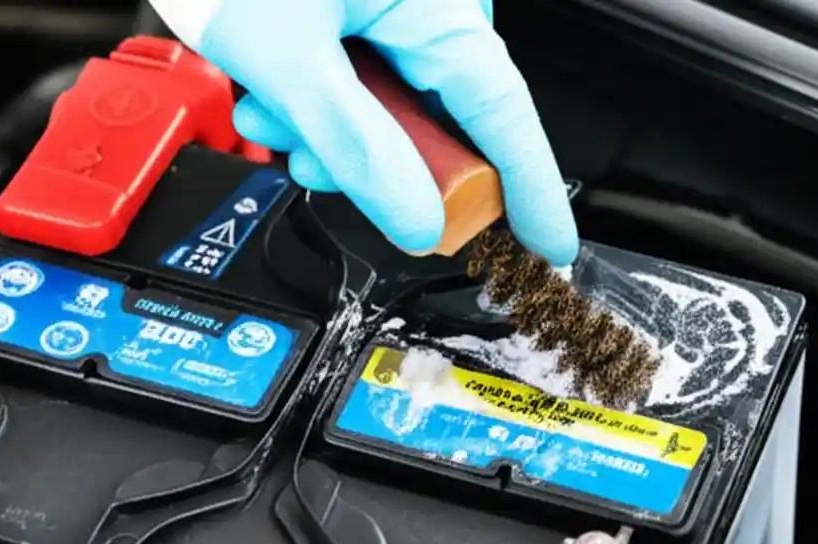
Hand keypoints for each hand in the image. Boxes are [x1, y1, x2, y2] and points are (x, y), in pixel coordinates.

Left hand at [152, 0, 577, 264]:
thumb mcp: (290, 61)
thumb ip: (356, 148)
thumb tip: (417, 222)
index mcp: (439, 7)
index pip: (505, 117)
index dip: (531, 191)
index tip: (547, 245)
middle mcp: (431, 7)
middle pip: (434, 127)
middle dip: (364, 161)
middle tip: (312, 160)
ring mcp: (396, 11)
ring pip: (386, 115)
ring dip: (325, 134)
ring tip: (269, 108)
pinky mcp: (364, 15)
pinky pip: (361, 83)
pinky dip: (317, 102)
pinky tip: (272, 87)